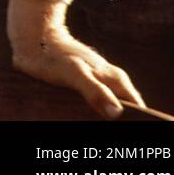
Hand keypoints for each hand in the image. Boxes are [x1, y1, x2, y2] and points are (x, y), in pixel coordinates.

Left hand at [7, 0, 145, 117]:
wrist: (36, 39)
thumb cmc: (54, 55)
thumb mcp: (74, 74)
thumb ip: (95, 91)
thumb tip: (117, 113)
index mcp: (115, 78)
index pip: (137, 106)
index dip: (137, 120)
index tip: (132, 130)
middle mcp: (111, 80)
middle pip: (126, 107)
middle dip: (123, 121)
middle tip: (110, 135)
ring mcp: (99, 81)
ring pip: (112, 106)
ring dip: (108, 118)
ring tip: (95, 125)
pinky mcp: (87, 84)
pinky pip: (99, 102)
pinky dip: (97, 114)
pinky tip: (87, 120)